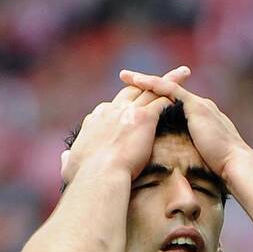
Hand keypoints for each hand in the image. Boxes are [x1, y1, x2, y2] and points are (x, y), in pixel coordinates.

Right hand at [59, 65, 191, 186]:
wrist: (99, 177)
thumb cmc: (84, 179)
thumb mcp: (70, 167)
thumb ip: (69, 161)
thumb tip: (66, 159)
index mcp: (95, 122)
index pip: (109, 110)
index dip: (119, 109)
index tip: (127, 109)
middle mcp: (111, 111)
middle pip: (131, 91)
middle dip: (144, 82)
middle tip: (155, 77)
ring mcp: (128, 112)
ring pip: (151, 89)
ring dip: (168, 80)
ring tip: (183, 73)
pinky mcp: (144, 118)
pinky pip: (163, 100)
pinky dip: (175, 92)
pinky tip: (186, 90)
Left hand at [117, 69, 248, 182]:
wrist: (234, 165)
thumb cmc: (219, 169)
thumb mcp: (198, 158)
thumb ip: (187, 155)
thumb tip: (176, 168)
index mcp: (198, 117)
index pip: (171, 105)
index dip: (153, 102)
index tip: (136, 103)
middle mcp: (197, 106)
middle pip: (165, 92)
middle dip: (144, 86)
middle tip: (125, 79)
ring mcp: (197, 104)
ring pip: (165, 86)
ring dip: (143, 80)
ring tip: (124, 75)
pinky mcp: (195, 106)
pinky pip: (170, 90)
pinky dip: (154, 84)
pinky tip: (138, 80)